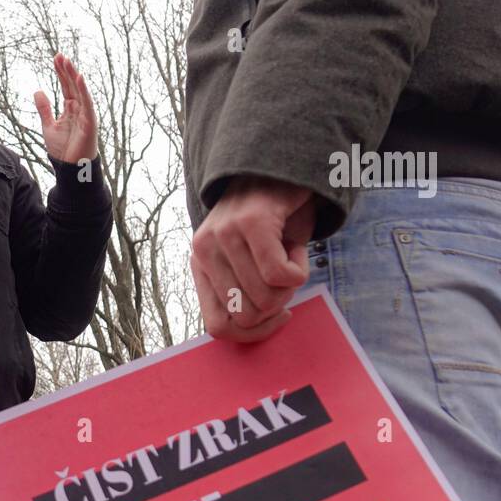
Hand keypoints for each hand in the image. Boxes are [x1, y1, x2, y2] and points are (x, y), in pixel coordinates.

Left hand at [34, 53, 98, 164]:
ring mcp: (85, 114)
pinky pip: (87, 103)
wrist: (70, 168)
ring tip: (67, 62)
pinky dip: (83, 91)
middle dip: (66, 70)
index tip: (56, 58)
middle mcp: (79, 109)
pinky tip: (78, 78)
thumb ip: (44, 109)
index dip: (61, 72)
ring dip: (74, 76)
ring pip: (80, 91)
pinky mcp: (90, 122)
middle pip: (73, 85)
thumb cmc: (63, 150)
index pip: (66, 86)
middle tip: (60, 55)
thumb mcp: (48, 126)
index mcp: (70, 109)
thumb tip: (38, 91)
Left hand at [190, 177, 316, 342]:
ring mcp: (224, 235)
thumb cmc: (274, 219)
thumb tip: (257, 326)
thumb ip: (247, 291)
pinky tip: (297, 250)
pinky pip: (280, 276)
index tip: (278, 317)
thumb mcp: (253, 260)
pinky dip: (299, 272)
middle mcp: (205, 251)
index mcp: (201, 264)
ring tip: (291, 256)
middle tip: (287, 279)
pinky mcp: (250, 223)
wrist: (282, 167)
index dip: (252, 333)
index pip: (217, 325)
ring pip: (265, 297)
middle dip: (277, 307)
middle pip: (246, 316)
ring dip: (291, 286)